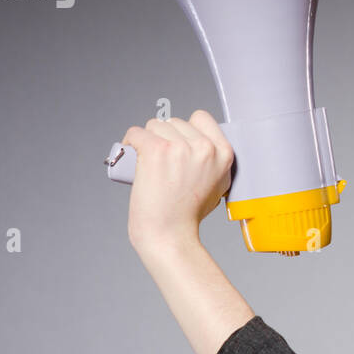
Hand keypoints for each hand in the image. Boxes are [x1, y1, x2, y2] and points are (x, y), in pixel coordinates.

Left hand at [121, 110, 233, 250]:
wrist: (170, 235)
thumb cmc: (188, 215)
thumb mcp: (218, 185)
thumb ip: (213, 161)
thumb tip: (197, 142)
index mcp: (224, 153)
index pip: (201, 118)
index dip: (186, 130)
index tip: (177, 143)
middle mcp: (205, 147)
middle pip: (175, 121)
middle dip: (164, 137)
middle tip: (161, 161)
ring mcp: (180, 147)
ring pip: (155, 125)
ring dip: (147, 140)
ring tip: (147, 162)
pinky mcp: (156, 150)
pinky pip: (136, 133)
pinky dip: (130, 142)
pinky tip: (131, 154)